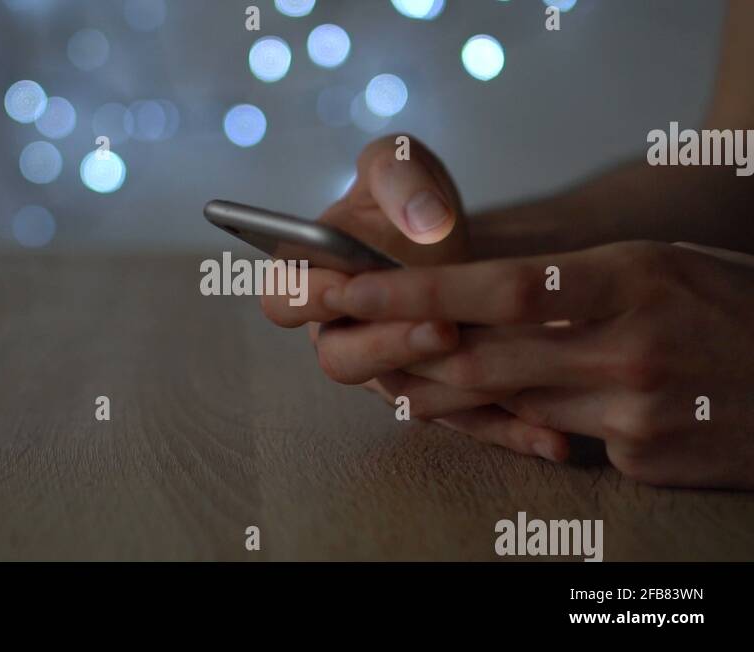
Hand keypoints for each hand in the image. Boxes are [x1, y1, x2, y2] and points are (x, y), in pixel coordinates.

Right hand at [261, 136, 573, 458]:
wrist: (451, 235)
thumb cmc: (407, 199)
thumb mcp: (397, 165)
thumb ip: (398, 178)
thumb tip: (423, 222)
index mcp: (313, 278)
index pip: (285, 300)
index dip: (309, 299)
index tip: (347, 287)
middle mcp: (341, 331)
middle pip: (340, 360)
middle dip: (388, 346)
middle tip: (440, 328)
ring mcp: (386, 367)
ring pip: (401, 395)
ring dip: (445, 391)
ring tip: (499, 374)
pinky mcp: (433, 394)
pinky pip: (460, 423)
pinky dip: (503, 432)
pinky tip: (548, 438)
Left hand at [321, 241, 753, 488]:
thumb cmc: (735, 305)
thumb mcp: (658, 265)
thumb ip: (571, 283)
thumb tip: (481, 298)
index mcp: (631, 279)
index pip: (498, 288)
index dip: (415, 291)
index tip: (355, 287)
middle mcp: (628, 348)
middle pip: (483, 359)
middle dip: (405, 351)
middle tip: (347, 339)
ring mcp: (636, 414)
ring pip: (508, 405)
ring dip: (447, 394)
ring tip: (402, 378)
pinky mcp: (644, 461)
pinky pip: (557, 440)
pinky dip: (522, 426)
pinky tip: (503, 414)